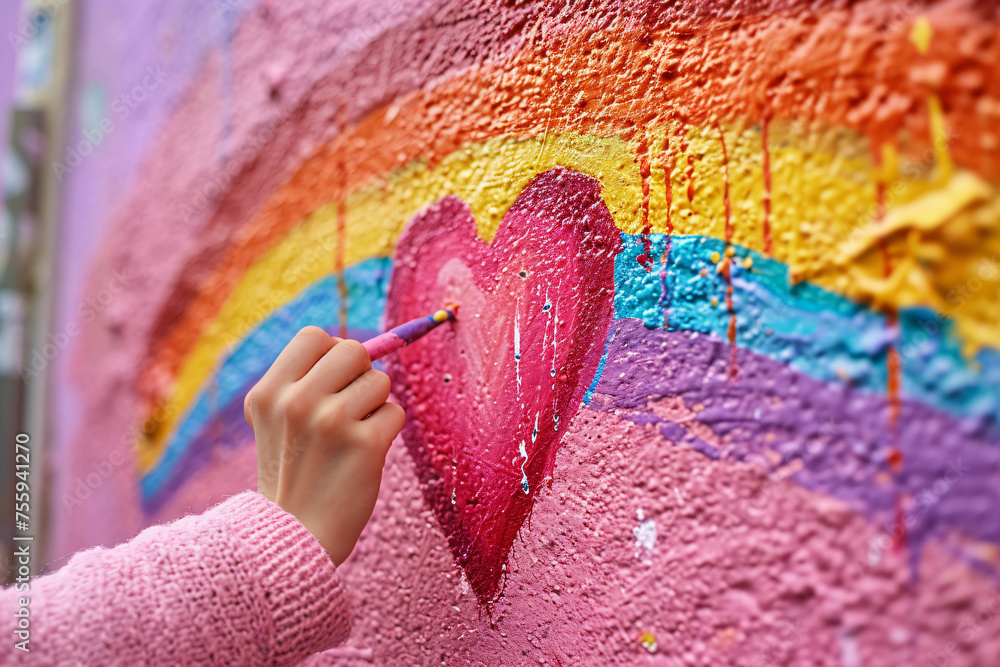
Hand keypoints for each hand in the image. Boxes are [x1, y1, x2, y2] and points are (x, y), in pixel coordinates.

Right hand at [244, 326, 405, 564]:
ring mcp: (332, 421)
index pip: (314, 336)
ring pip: (379, 381)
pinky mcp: (365, 443)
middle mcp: (297, 402)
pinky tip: (363, 455)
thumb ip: (303, 382)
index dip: (331, 352)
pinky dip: (386, 431)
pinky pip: (394, 412)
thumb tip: (357, 349)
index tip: (332, 381)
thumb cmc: (292, 474)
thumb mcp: (275, 422)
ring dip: (374, 406)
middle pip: (353, 350)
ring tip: (351, 437)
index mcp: (268, 393)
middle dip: (360, 375)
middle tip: (348, 408)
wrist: (295, 536)